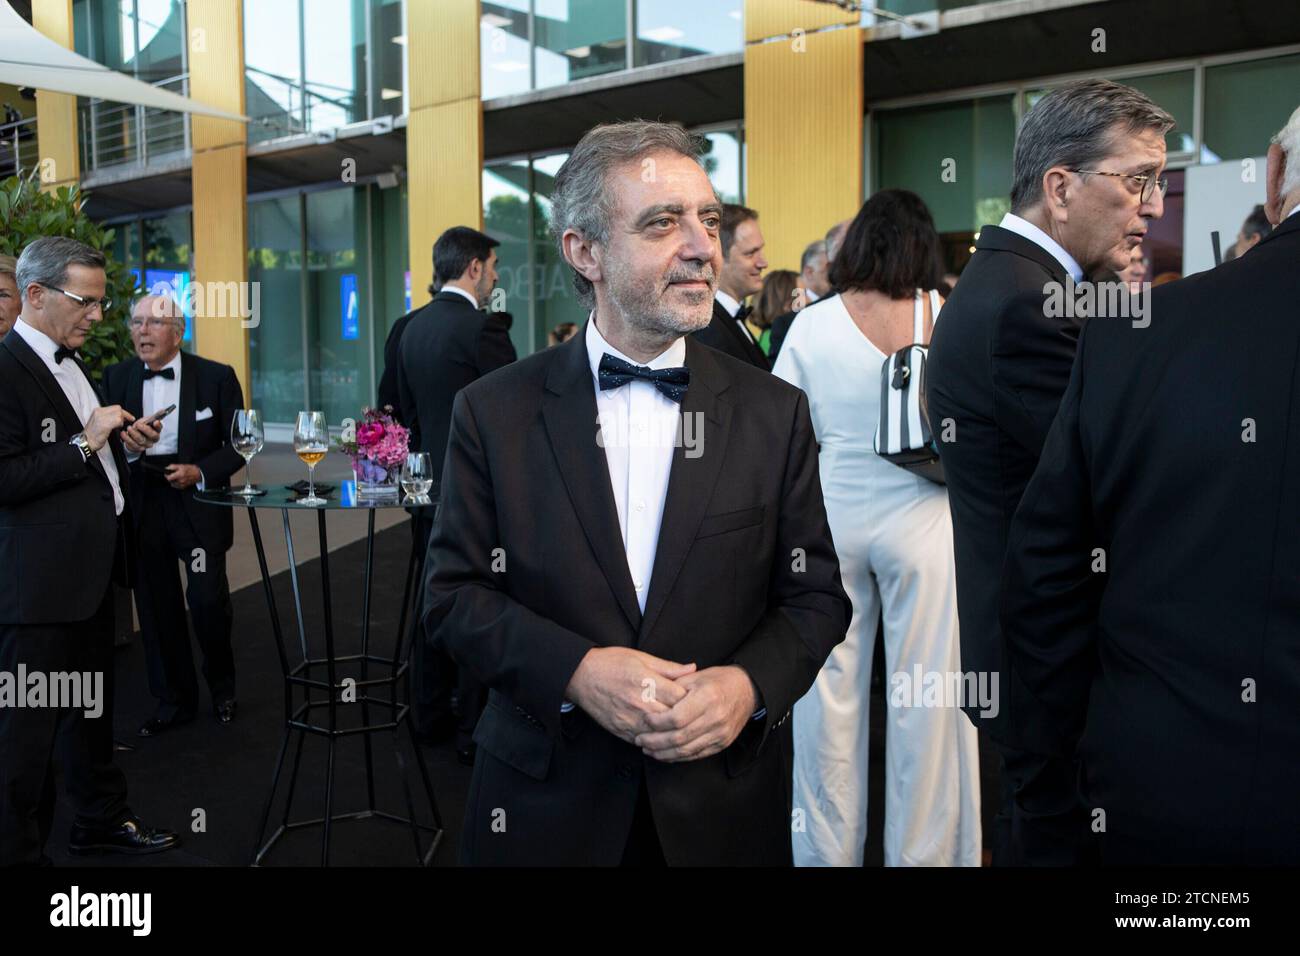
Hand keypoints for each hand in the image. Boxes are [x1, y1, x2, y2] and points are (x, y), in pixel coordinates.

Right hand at [84, 405, 133, 451]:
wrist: (86, 442)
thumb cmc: (93, 435)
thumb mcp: (99, 422)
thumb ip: (107, 417)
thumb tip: (119, 416)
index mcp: (97, 411)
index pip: (115, 407)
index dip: (123, 412)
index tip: (128, 417)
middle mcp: (99, 412)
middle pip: (118, 409)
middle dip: (124, 415)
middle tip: (126, 421)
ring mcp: (101, 417)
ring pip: (119, 414)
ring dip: (121, 421)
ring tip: (117, 427)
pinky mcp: (105, 424)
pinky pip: (118, 421)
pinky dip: (120, 425)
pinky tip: (116, 429)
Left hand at [121, 416, 162, 454]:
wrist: (133, 437)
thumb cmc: (141, 428)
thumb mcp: (146, 421)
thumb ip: (152, 417)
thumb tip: (162, 411)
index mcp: (156, 431)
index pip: (159, 428)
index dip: (158, 425)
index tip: (155, 421)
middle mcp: (153, 439)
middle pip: (152, 435)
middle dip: (145, 429)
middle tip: (138, 425)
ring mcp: (146, 444)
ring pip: (141, 440)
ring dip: (134, 433)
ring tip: (129, 428)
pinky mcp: (138, 448)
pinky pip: (133, 444)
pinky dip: (127, 438)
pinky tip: (124, 433)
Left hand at [164, 463, 201, 489]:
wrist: (198, 474)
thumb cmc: (191, 469)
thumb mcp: (181, 465)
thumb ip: (173, 466)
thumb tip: (167, 468)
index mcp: (180, 474)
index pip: (168, 478)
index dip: (166, 475)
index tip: (167, 473)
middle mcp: (180, 480)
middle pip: (170, 481)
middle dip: (170, 477)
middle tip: (173, 474)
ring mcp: (182, 484)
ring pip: (173, 484)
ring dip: (173, 480)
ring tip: (177, 477)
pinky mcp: (183, 487)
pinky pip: (176, 486)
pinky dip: (176, 483)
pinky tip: (179, 480)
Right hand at [565, 647, 696, 744]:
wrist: (581, 676)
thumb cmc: (611, 663)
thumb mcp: (642, 658)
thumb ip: (669, 667)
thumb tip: (692, 668)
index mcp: (648, 682)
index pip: (681, 697)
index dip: (693, 699)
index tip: (696, 697)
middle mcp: (640, 703)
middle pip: (674, 718)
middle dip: (686, 717)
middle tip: (694, 714)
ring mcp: (631, 720)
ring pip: (662, 734)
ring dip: (672, 731)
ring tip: (681, 726)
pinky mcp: (622, 731)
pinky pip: (646, 741)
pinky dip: (656, 740)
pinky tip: (663, 735)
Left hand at [635, 666, 756, 762]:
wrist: (746, 691)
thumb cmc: (717, 681)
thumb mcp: (695, 676)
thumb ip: (673, 687)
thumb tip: (649, 697)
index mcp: (707, 697)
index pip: (677, 717)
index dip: (657, 722)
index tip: (645, 720)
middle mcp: (715, 718)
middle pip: (679, 737)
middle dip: (655, 741)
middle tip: (640, 739)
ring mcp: (720, 733)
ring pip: (686, 750)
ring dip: (663, 753)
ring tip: (647, 749)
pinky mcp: (721, 744)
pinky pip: (696, 755)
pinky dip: (677, 757)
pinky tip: (664, 754)